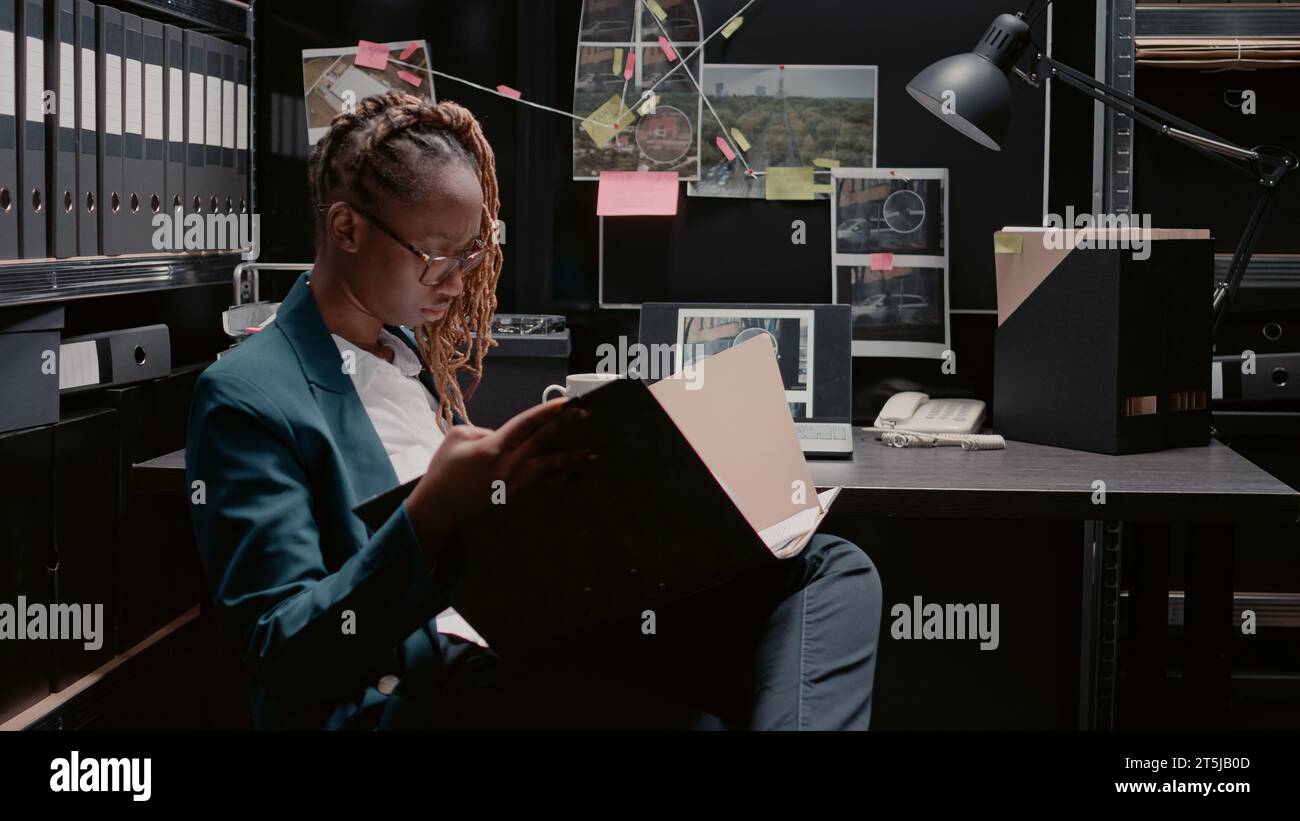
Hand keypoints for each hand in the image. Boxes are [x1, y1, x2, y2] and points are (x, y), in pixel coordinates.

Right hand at [404, 398, 595, 560]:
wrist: (439, 505)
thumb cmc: (444, 469)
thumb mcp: (457, 437)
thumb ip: (483, 431)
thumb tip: (504, 435)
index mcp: (492, 447)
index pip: (525, 424)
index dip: (546, 411)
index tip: (565, 402)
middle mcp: (506, 464)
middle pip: (542, 442)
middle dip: (565, 426)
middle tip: (587, 415)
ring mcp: (511, 481)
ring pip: (547, 466)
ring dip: (570, 458)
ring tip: (592, 452)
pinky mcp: (512, 493)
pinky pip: (539, 482)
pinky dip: (556, 476)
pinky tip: (571, 472)